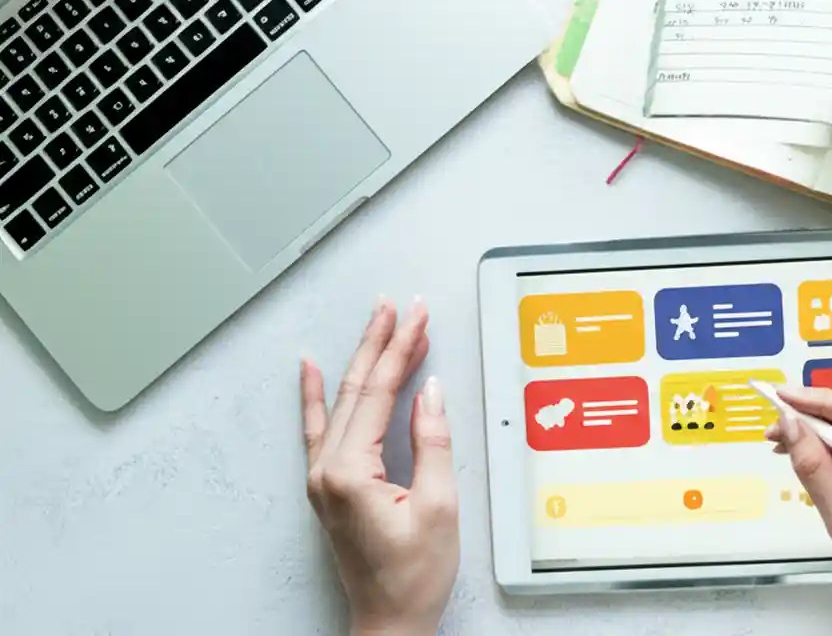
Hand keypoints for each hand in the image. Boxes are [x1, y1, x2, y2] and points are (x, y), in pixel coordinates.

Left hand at [299, 298, 459, 635]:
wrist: (388, 622)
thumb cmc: (413, 577)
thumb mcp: (438, 506)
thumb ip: (432, 442)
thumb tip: (429, 393)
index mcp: (351, 472)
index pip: (380, 394)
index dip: (402, 350)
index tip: (417, 318)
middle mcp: (327, 471)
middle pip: (357, 390)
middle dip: (382, 344)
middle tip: (401, 307)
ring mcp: (322, 479)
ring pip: (342, 403)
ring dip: (362, 361)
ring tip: (377, 324)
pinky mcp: (328, 487)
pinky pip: (317, 429)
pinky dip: (315, 396)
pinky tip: (312, 369)